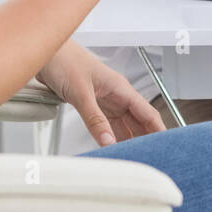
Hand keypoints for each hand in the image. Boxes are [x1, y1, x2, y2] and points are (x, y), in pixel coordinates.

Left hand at [36, 41, 164, 146]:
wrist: (45, 53)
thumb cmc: (64, 61)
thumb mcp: (80, 93)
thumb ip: (94, 119)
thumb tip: (108, 141)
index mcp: (120, 88)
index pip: (147, 112)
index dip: (158, 129)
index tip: (166, 145)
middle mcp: (115, 95)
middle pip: (137, 121)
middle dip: (144, 138)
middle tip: (149, 157)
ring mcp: (104, 100)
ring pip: (122, 124)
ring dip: (126, 140)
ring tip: (132, 157)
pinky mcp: (92, 105)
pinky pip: (106, 124)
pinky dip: (110, 136)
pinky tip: (111, 147)